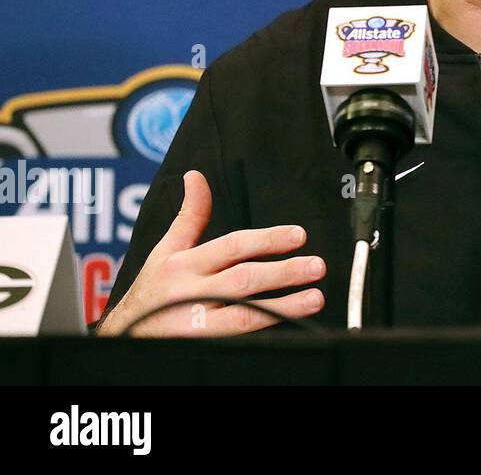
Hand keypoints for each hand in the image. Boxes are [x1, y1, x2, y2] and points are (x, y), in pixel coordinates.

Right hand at [96, 170, 325, 336]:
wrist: (123, 336)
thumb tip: (196, 177)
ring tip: (315, 298)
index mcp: (183, 264)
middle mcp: (188, 291)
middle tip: (316, 266)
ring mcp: (194, 322)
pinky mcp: (199, 344)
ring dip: (284, 306)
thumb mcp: (165, 250)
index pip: (232, 246)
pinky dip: (265, 328)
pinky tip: (291, 324)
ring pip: (244, 313)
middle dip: (283, 272)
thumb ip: (190, 216)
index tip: (298, 235)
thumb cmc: (150, 291)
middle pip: (243, 279)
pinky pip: (237, 335)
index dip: (267, 239)